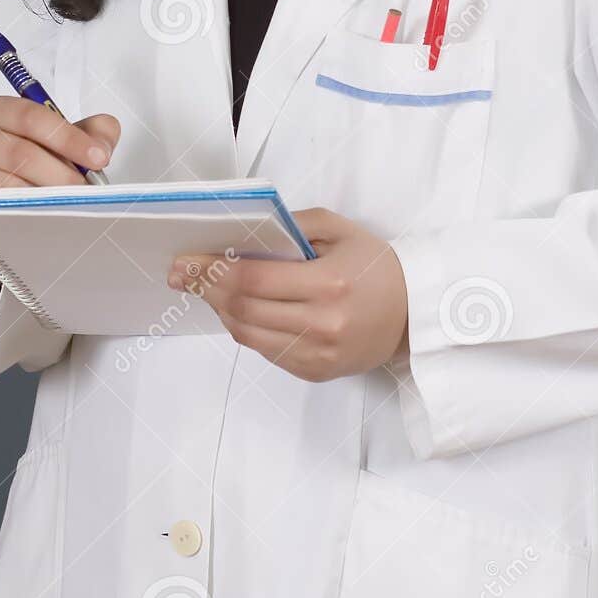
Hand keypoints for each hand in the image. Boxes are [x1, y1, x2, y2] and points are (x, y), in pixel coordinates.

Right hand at [0, 97, 120, 283]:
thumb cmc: (31, 161)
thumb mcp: (62, 139)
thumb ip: (92, 131)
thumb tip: (102, 147)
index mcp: (0, 110)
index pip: (33, 117)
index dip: (70, 138)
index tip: (99, 157)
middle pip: (22, 154)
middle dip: (62, 173)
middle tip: (87, 190)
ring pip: (9, 186)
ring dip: (46, 198)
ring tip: (70, 205)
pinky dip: (26, 215)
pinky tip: (47, 218)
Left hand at [167, 206, 409, 381]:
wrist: (415, 312)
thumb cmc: (377, 265)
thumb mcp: (341, 230)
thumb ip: (294, 225)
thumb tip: (246, 231)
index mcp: (328, 284)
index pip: (253, 281)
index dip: (212, 271)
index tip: (185, 261)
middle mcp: (321, 324)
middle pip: (243, 310)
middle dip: (206, 289)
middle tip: (182, 274)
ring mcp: (318, 354)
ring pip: (249, 335)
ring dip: (220, 311)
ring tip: (205, 289)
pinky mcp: (316, 372)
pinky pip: (266, 351)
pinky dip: (245, 328)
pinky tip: (236, 309)